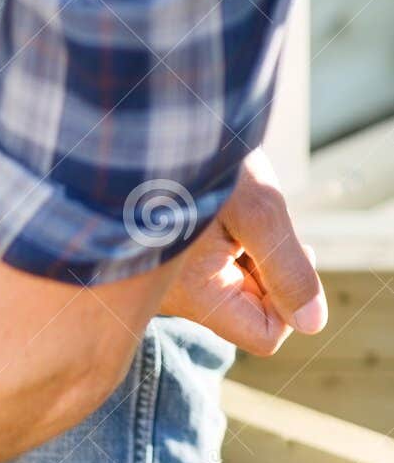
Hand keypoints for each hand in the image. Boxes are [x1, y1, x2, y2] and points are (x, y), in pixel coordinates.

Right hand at [160, 150, 326, 355]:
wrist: (148, 126)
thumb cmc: (201, 162)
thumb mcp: (258, 212)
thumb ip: (288, 271)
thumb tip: (313, 324)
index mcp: (198, 296)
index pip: (266, 336)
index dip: (289, 302)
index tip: (285, 253)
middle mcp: (176, 300)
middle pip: (250, 310)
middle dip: (267, 272)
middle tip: (255, 225)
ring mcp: (168, 284)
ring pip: (233, 286)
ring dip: (248, 252)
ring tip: (231, 210)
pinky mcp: (164, 264)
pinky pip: (212, 268)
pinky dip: (228, 242)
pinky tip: (217, 209)